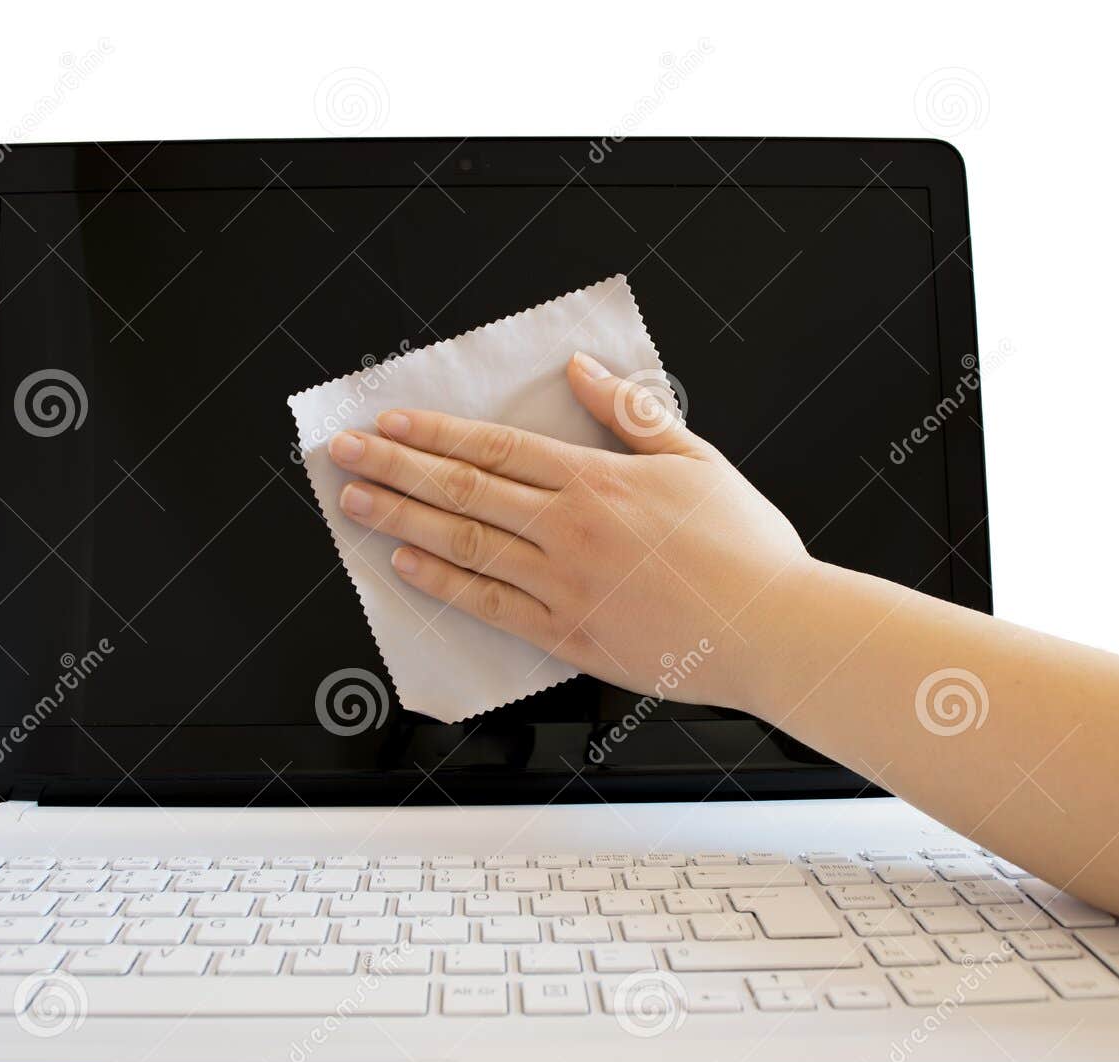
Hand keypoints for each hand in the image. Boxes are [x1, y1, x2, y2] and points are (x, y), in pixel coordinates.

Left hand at [327, 352, 810, 712]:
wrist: (774, 631)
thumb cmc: (746, 549)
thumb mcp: (696, 459)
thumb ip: (631, 413)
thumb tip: (581, 369)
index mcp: (599, 482)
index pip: (496, 449)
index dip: (435, 435)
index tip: (389, 424)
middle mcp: (571, 531)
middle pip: (464, 491)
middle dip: (396, 469)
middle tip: (345, 455)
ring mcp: (564, 587)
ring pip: (466, 546)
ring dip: (403, 522)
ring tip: (357, 505)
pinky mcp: (568, 636)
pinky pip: (493, 606)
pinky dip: (445, 585)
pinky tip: (408, 567)